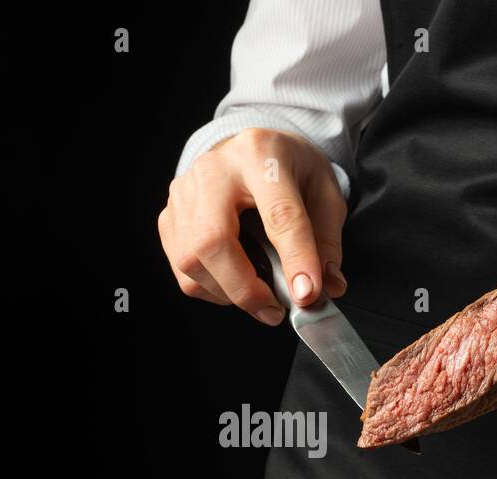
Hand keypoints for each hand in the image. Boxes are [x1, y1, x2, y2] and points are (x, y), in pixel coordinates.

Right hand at [158, 128, 347, 324]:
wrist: (252, 150)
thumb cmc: (288, 170)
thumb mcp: (324, 193)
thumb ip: (327, 241)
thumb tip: (327, 286)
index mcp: (260, 154)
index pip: (278, 215)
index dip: (295, 260)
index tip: (307, 294)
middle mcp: (214, 169)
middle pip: (214, 240)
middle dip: (245, 288)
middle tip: (274, 310)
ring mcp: (184, 192)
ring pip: (191, 261)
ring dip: (227, 294)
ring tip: (259, 298)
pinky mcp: (169, 215)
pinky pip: (182, 270)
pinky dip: (210, 289)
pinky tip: (234, 284)